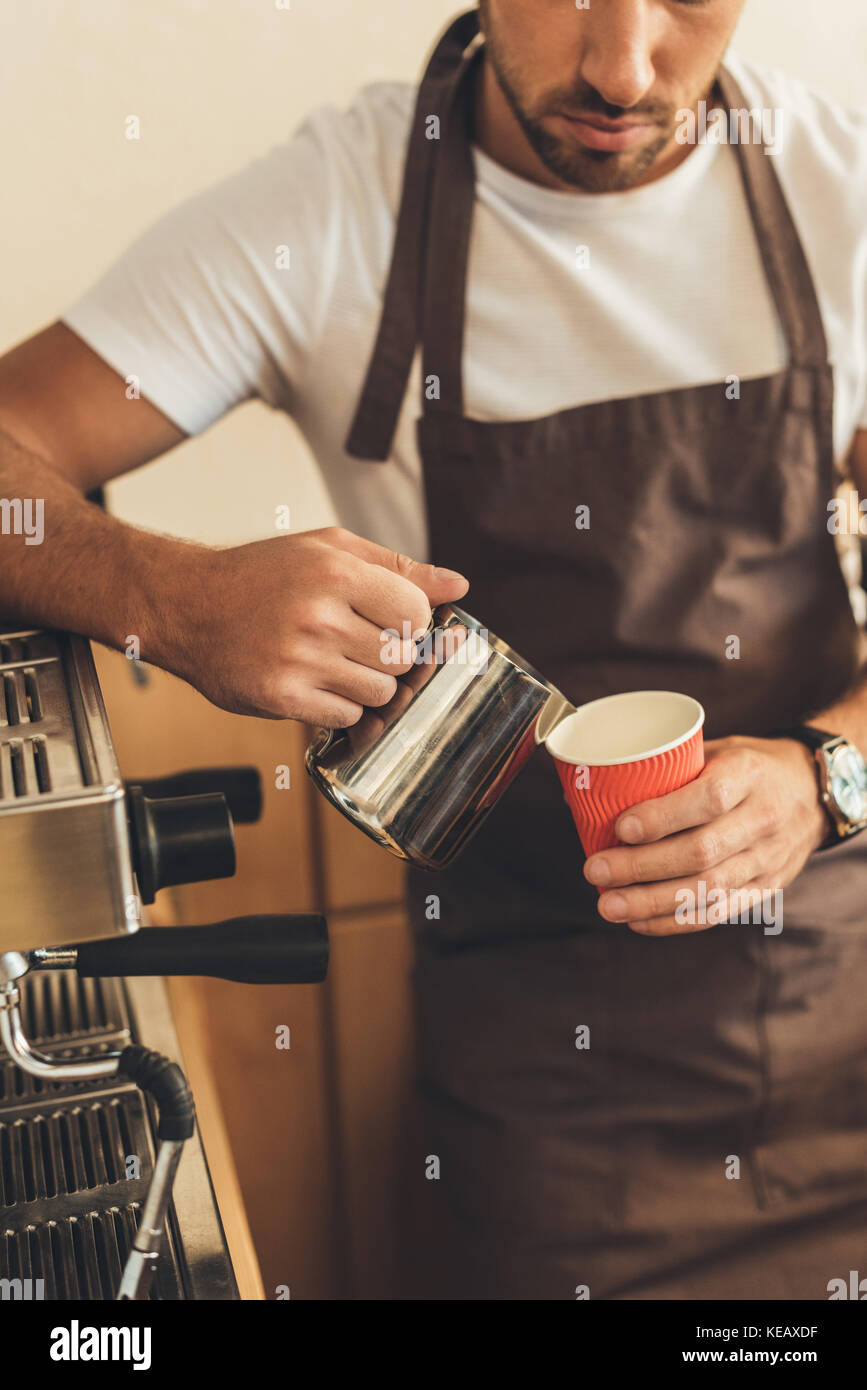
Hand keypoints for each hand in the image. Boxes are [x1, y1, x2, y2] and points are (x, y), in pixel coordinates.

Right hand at [166, 526, 468, 724]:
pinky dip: (339, 705)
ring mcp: (299, 661)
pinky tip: (315, 681)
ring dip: (366, 683)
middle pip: (401, 657)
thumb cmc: (260, 574)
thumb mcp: (328, 550)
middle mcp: (319, 617)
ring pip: (379, 692)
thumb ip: (397, 568)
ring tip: (333, 660)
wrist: (186, 605)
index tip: (390, 620)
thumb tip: (458, 586)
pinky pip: (345, 716)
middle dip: (389, 654)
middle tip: (356, 641)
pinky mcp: (281, 697)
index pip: (418, 613)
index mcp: (336, 573)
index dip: (412, 622)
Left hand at [582, 735, 831, 935]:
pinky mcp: (767, 888)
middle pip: (701, 852)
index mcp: (748, 775)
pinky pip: (720, 912)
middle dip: (642, 866)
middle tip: (595, 869)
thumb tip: (589, 786)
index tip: (620, 828)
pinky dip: (677, 922)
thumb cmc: (750, 766)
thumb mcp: (718, 749)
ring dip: (651, 902)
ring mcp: (767, 859)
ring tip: (607, 905)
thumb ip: (668, 768)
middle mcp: (762, 819)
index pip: (707, 800)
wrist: (815, 791)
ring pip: (707, 889)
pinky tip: (640, 923)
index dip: (662, 818)